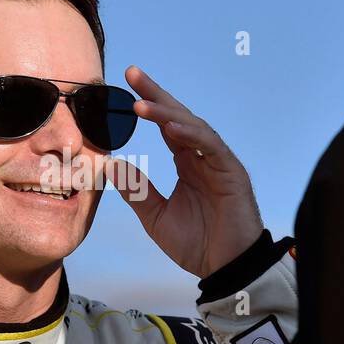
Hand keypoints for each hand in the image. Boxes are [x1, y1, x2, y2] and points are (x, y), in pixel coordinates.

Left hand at [106, 66, 262, 277]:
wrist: (226, 270)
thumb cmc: (198, 245)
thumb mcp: (156, 217)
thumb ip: (137, 191)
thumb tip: (110, 165)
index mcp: (187, 163)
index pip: (166, 125)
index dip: (148, 104)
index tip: (125, 85)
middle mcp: (203, 157)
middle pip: (178, 116)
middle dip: (156, 94)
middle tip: (132, 74)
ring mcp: (219, 163)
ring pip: (193, 127)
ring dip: (168, 113)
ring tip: (141, 104)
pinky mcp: (232, 173)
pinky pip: (211, 147)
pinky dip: (192, 134)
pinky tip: (172, 127)